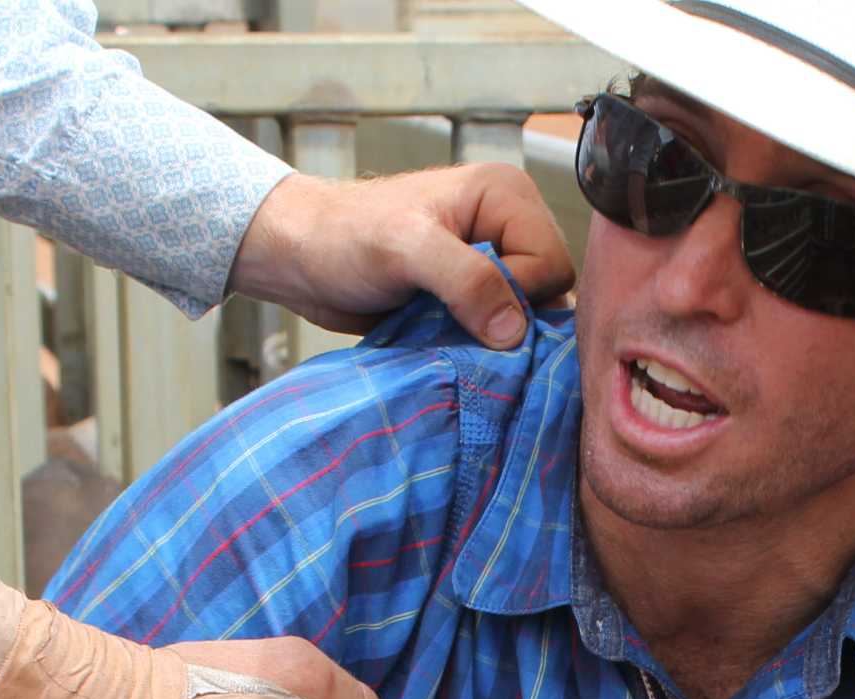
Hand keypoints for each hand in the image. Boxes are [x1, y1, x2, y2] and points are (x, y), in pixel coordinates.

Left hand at [230, 164, 576, 350]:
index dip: (520, 296)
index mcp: (507, 196)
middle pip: (549, 294)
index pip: (555, 264)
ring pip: (526, 320)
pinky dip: (478, 347)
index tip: (468, 306)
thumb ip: (467, 281)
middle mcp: (509, 225)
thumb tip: (515, 331)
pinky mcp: (471, 297)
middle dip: (509, 321)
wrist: (299, 256)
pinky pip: (499, 333)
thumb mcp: (406, 250)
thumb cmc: (343, 236)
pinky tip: (448, 344)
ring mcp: (491, 263)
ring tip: (448, 335)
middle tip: (457, 324)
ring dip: (492, 339)